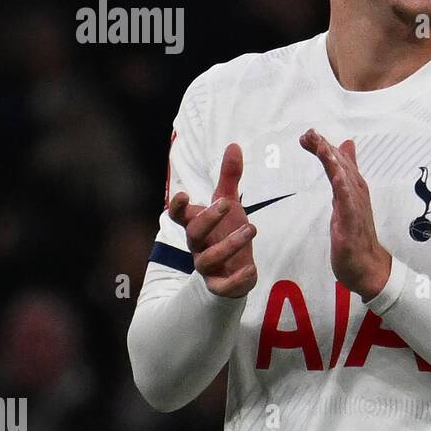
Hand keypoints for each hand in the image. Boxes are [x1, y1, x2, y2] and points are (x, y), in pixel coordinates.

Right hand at [168, 143, 257, 297]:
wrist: (233, 272)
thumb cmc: (226, 232)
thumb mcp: (230, 204)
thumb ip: (230, 177)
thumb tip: (234, 145)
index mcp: (196, 226)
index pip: (179, 216)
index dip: (178, 207)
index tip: (183, 195)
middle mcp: (198, 246)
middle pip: (193, 234)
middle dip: (208, 218)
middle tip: (227, 203)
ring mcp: (208, 267)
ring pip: (208, 259)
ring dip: (229, 244)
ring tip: (252, 229)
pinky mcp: (221, 285)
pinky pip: (224, 285)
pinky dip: (237, 278)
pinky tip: (252, 267)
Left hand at [300, 128, 390, 300]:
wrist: (368, 266)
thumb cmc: (357, 234)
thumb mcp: (347, 199)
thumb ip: (346, 174)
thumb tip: (345, 149)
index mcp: (353, 189)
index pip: (338, 162)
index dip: (324, 146)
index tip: (308, 134)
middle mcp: (356, 195)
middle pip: (340, 166)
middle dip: (326, 148)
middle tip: (310, 133)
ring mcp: (355, 209)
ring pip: (345, 181)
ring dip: (334, 163)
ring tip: (322, 147)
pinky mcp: (352, 225)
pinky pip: (349, 205)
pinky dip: (344, 190)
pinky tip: (338, 178)